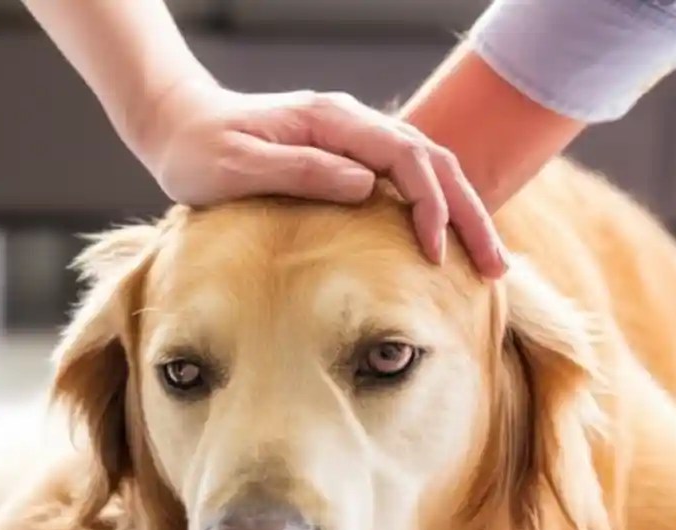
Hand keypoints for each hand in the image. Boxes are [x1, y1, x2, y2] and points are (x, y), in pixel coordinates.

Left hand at [129, 82, 505, 277]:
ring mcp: (355, 140)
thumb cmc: (199, 150)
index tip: (436, 251)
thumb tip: (365, 186)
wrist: (179, 127)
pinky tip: (452, 244)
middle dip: (469, 213)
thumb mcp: (238, 165)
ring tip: (490, 261)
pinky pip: (409, 182)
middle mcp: (352, 124)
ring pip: (429, 171)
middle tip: (496, 265)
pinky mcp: (350, 159)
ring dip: (463, 213)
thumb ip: (300, 171)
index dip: (428, 204)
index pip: (404, 157)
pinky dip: (439, 210)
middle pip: (432, 162)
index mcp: (331, 120)